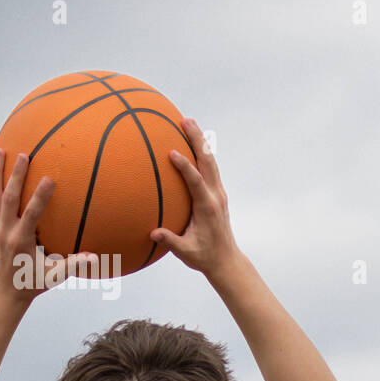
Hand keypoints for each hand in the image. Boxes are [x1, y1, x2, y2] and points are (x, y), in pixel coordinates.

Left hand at [0, 149, 94, 300]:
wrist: (3, 292)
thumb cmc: (31, 284)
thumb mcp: (54, 278)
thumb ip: (72, 266)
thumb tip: (94, 257)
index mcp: (20, 242)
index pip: (31, 214)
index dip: (40, 196)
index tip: (49, 179)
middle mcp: (4, 231)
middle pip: (8, 198)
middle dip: (16, 175)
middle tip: (24, 155)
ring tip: (0, 150)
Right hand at [150, 119, 241, 278]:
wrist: (226, 260)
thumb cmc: (205, 257)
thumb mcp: (187, 253)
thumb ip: (171, 241)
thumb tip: (153, 233)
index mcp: (208, 208)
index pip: (196, 182)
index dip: (185, 166)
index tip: (172, 152)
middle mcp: (216, 196)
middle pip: (208, 162)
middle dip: (197, 140)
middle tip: (185, 120)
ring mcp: (218, 193)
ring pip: (210, 162)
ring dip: (200, 141)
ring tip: (188, 122)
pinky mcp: (217, 194)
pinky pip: (209, 168)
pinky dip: (201, 153)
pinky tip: (190, 142)